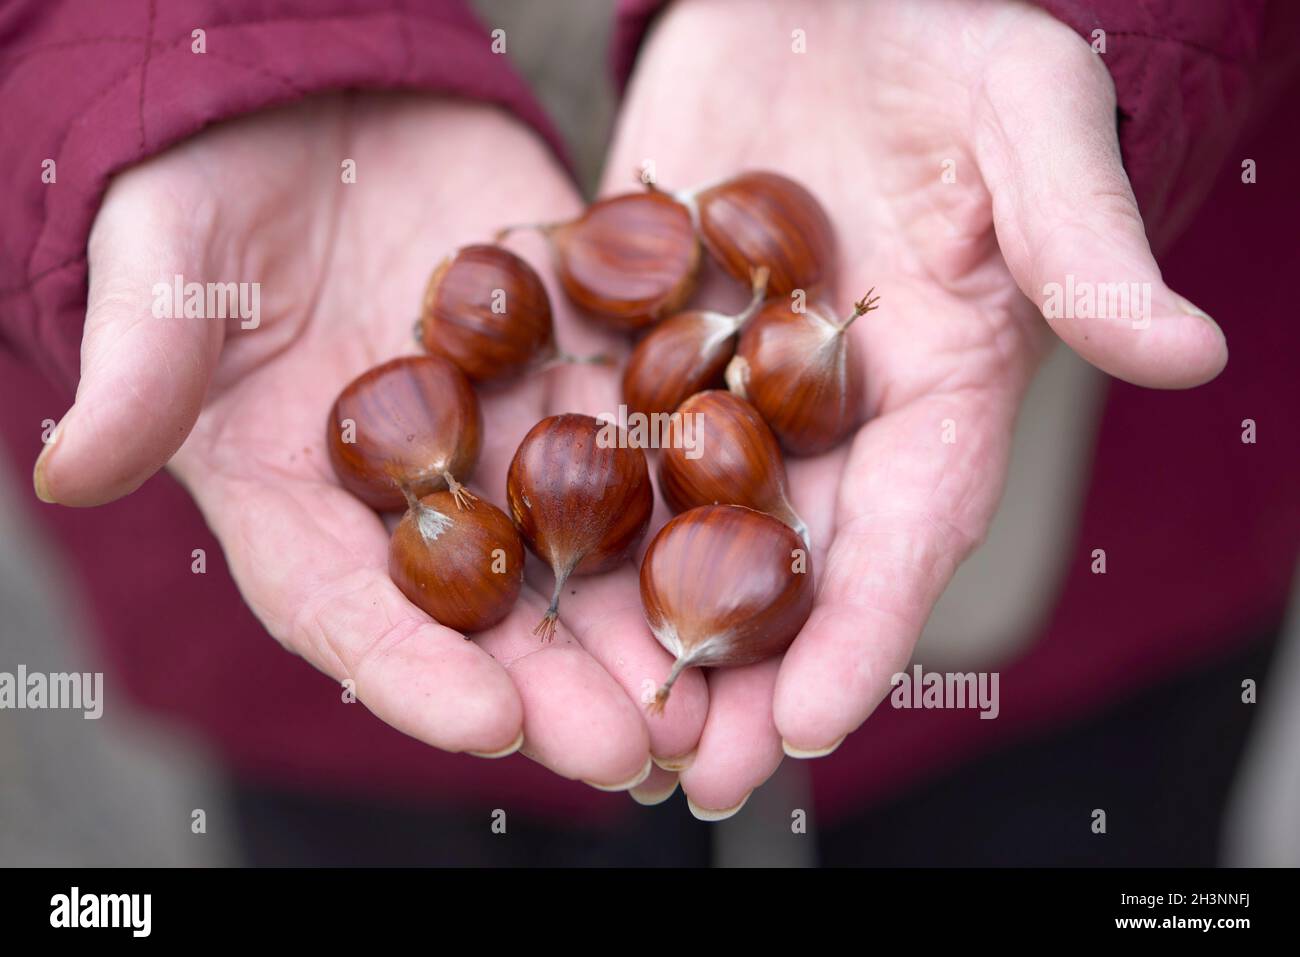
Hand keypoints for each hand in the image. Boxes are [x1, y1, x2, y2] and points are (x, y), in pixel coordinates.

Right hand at [33, 93, 711, 789]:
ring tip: (715, 689)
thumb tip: (75, 466)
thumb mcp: (165, 262)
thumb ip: (143, 364)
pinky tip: (761, 534)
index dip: (413, 672)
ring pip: (585, 543)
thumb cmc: (209, 180)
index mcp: (301, 497)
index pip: (350, 609)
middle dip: (562, 684)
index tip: (487, 725)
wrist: (314, 99)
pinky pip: (646, 426)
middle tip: (637, 752)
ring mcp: (509, 430)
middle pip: (490, 609)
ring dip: (648, 618)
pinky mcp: (580, 363)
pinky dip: (698, 481)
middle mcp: (418, 490)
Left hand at [601, 0, 1226, 813]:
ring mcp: (727, 374)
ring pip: (688, 524)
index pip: (910, 530)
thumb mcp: (1023, 118)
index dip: (866, 631)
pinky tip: (514, 579)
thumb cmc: (945, 31)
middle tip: (690, 777)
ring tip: (595, 719)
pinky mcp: (642, 331)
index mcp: (936, 381)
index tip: (813, 729)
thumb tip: (1187, 354)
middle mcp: (830, 404)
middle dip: (747, 672)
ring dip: (646, 626)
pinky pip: (604, 430)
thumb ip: (1079, 239)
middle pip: (792, 561)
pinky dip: (568, 508)